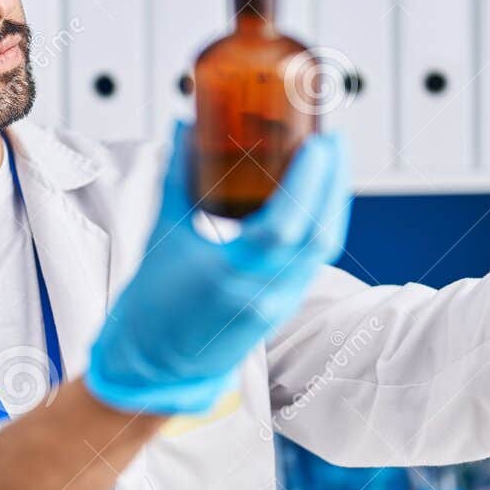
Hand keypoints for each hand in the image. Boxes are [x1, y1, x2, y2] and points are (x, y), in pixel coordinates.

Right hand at [84, 121, 350, 414]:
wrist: (155, 363)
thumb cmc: (154, 303)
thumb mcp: (163, 234)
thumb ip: (177, 177)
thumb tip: (184, 125)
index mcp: (225, 274)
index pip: (283, 226)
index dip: (308, 183)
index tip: (317, 144)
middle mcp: (259, 292)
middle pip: (318, 235)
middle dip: (334, 182)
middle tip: (333, 140)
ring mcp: (277, 302)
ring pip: (324, 248)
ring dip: (334, 201)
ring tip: (332, 161)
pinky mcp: (284, 307)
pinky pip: (315, 260)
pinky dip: (323, 223)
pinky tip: (321, 198)